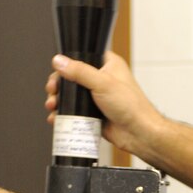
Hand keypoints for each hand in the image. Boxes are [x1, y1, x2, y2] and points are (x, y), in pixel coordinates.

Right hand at [44, 51, 163, 156]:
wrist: (139, 134)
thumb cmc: (132, 107)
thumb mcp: (103, 83)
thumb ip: (79, 71)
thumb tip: (60, 61)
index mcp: (108, 65)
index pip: (82, 57)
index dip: (67, 63)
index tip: (57, 71)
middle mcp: (102, 80)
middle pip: (72, 78)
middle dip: (58, 85)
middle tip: (53, 91)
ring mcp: (97, 98)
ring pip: (71, 96)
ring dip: (59, 100)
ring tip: (53, 106)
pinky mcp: (94, 114)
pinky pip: (74, 112)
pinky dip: (64, 115)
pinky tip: (57, 118)